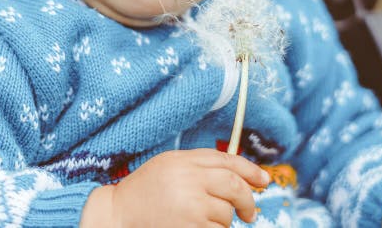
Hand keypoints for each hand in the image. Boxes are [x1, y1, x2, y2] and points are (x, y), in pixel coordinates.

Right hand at [80, 149, 269, 227]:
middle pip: (234, 185)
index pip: (226, 160)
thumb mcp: (169, 167)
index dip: (250, 170)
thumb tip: (238, 175)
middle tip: (249, 213)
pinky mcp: (191, 226)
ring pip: (226, 212)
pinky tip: (198, 227)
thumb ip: (198, 165)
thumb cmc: (144, 193)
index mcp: (183, 160)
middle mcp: (188, 178)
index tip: (264, 181)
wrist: (117, 216)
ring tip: (202, 221)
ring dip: (223, 220)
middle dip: (247, 200)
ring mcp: (190, 204)